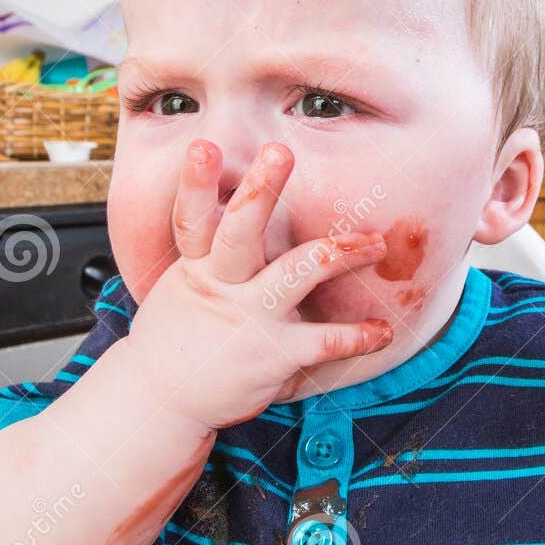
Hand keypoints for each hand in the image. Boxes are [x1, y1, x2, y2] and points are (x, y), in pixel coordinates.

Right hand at [126, 139, 391, 430]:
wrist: (161, 399)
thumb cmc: (176, 339)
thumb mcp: (179, 288)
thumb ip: (206, 253)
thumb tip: (225, 210)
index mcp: (196, 266)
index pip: (191, 216)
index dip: (195, 181)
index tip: (204, 145)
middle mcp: (221, 285)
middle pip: (239, 229)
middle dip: (261, 189)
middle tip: (281, 153)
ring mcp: (249, 318)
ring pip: (298, 272)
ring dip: (343, 251)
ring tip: (376, 242)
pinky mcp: (273, 354)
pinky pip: (326, 340)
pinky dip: (359, 336)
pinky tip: (383, 331)